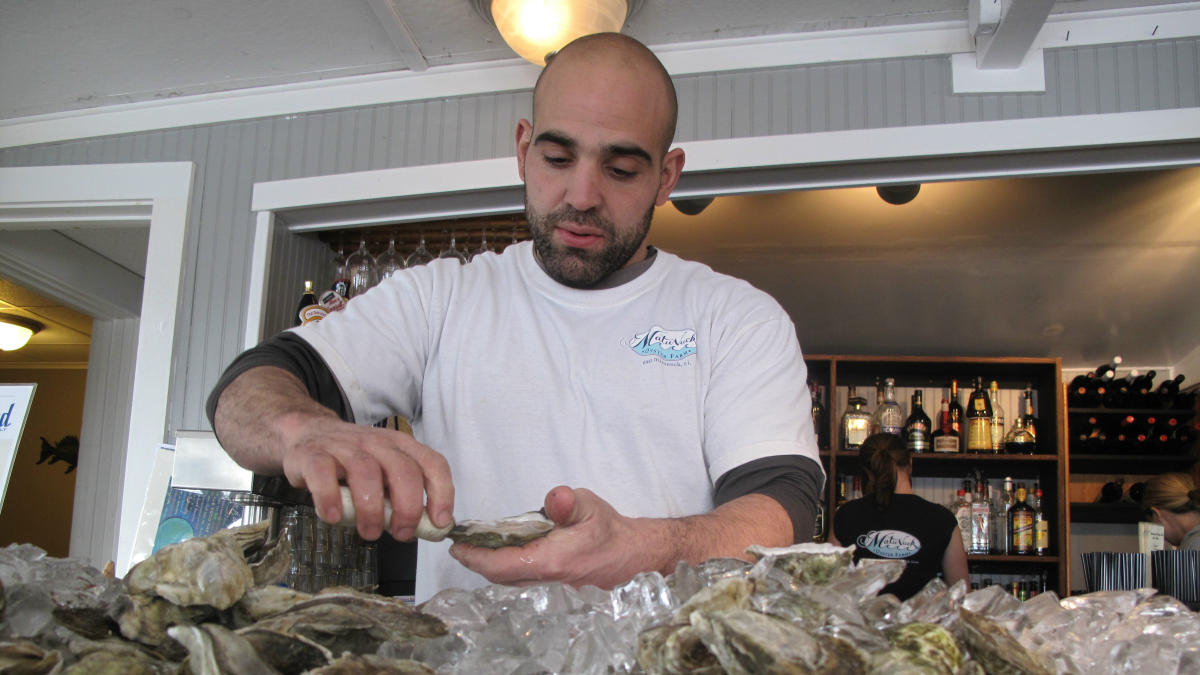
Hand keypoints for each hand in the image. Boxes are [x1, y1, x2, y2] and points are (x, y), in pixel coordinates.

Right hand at [279, 416, 453, 541]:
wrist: (309, 433)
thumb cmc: (353, 462)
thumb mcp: (384, 473)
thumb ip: (402, 498)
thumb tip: (422, 530)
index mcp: (401, 446)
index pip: (433, 463)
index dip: (442, 493)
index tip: (439, 522)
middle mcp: (378, 443)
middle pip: (403, 471)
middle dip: (407, 508)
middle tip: (401, 533)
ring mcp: (346, 446)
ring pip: (366, 472)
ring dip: (372, 509)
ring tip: (369, 533)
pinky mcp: (314, 454)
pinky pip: (323, 474)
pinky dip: (330, 498)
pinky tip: (334, 517)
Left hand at [448, 486, 667, 588]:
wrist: (631, 554)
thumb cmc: (608, 528)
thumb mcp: (590, 505)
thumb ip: (567, 502)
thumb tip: (554, 498)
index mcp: (552, 560)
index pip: (502, 565)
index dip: (476, 558)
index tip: (458, 546)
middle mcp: (547, 576)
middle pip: (499, 576)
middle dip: (476, 562)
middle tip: (459, 544)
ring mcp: (550, 582)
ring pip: (508, 579)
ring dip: (488, 565)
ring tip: (473, 546)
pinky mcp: (552, 581)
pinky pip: (519, 577)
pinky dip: (502, 566)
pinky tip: (499, 551)